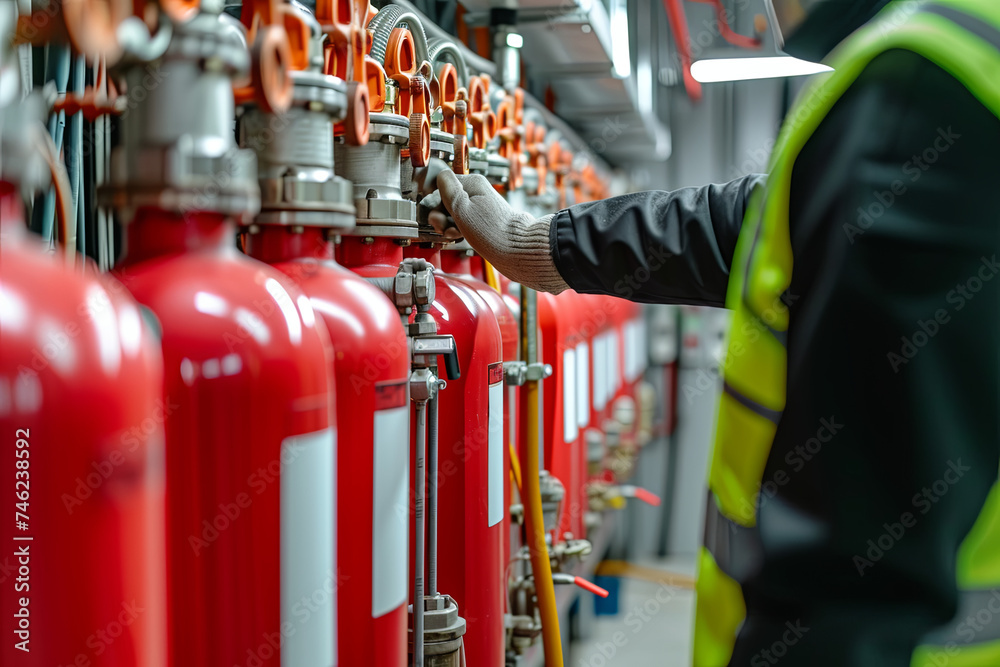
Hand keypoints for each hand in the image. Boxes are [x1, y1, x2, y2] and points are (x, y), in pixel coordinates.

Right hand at [433, 170, 568, 292]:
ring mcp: (480, 207)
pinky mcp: (482, 221)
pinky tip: (460, 237)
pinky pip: (463, 223)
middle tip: (446, 229)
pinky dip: (459, 230)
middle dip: (442, 217)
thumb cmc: (492, 231)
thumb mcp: (462, 208)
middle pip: (447, 201)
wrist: (516, 250)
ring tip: (455, 235)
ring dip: (449, 225)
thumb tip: (440, 174)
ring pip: (454, 214)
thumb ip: (448, 189)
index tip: (439, 218)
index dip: (436, 204)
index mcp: (472, 183)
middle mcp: (477, 192)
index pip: (442, 187)